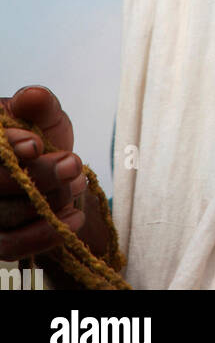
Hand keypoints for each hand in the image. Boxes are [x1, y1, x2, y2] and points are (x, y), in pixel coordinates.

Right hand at [0, 86, 87, 260]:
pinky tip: (74, 218)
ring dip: (49, 200)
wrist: (57, 177)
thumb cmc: (45, 139)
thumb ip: (40, 104)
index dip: (10, 146)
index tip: (37, 145)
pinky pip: (13, 246)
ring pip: (8, 214)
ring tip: (79, 184)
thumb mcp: (47, 116)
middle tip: (73, 165)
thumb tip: (31, 96)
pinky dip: (45, 234)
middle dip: (40, 174)